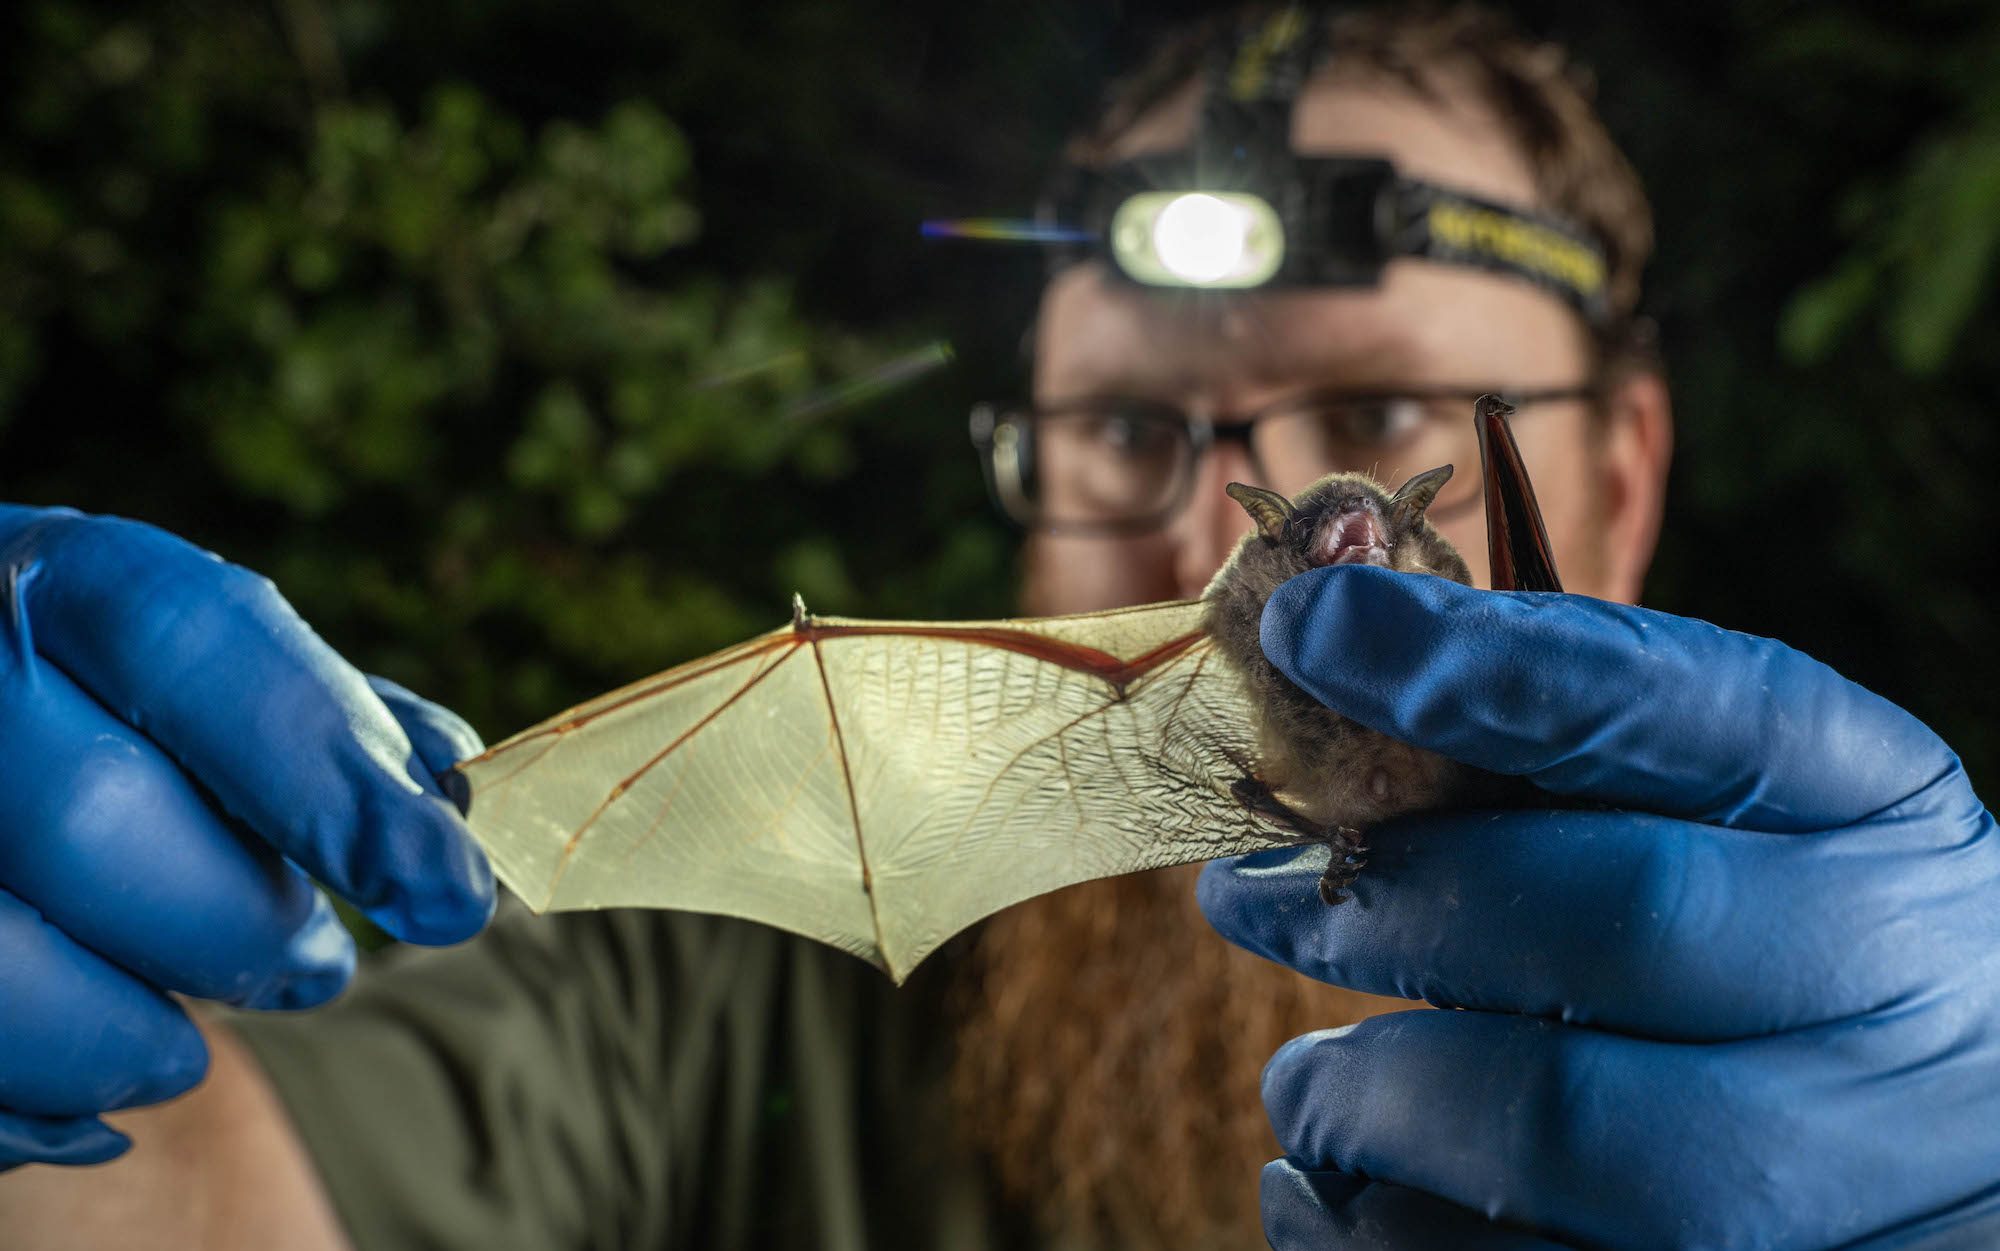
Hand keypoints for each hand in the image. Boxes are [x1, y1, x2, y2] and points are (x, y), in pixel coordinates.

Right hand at [0, 506, 493, 1169]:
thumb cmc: (82, 699)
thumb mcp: (192, 667)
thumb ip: (319, 718)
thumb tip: (456, 787)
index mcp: (55, 578)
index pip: (192, 644)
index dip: (329, 774)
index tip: (448, 887)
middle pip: (89, 815)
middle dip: (234, 922)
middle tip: (316, 968)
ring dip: (121, 1035)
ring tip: (186, 1050)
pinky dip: (33, 1100)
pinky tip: (91, 1094)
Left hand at [1198, 565, 1999, 1248]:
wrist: (1939, 1135)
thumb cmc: (1768, 948)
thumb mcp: (1726, 820)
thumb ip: (1567, 759)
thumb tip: (1327, 657)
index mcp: (1875, 810)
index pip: (1697, 706)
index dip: (1493, 665)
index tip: (1313, 626)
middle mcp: (1901, 985)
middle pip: (1622, 922)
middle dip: (1391, 904)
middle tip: (1247, 896)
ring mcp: (1852, 1177)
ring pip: (1561, 1137)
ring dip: (1369, 1096)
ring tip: (1311, 1083)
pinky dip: (1372, 1231)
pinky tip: (1334, 1189)